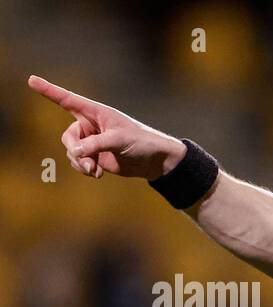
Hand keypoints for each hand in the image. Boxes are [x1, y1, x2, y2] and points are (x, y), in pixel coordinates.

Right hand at [28, 75, 185, 180]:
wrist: (155, 161)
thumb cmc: (141, 142)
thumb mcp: (118, 140)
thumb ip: (95, 145)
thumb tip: (74, 152)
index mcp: (95, 112)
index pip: (67, 99)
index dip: (48, 90)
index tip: (31, 80)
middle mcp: (90, 125)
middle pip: (68, 137)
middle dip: (74, 150)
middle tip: (87, 161)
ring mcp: (91, 142)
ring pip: (72, 152)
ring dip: (80, 163)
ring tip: (95, 171)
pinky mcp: (94, 157)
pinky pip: (79, 162)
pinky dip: (84, 169)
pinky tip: (97, 174)